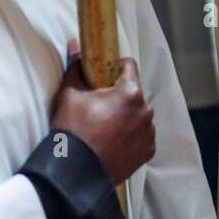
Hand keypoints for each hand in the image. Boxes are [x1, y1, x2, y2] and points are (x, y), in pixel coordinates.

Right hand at [50, 47, 154, 183]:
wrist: (75, 173)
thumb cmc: (72, 130)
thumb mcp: (69, 94)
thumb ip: (76, 67)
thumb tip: (75, 45)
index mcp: (130, 92)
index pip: (129, 65)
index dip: (114, 67)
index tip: (102, 75)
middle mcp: (146, 110)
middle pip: (134, 92)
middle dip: (119, 94)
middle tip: (99, 105)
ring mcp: (148, 133)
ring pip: (139, 114)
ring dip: (127, 116)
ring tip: (105, 127)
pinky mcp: (148, 152)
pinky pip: (141, 135)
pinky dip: (131, 135)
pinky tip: (112, 141)